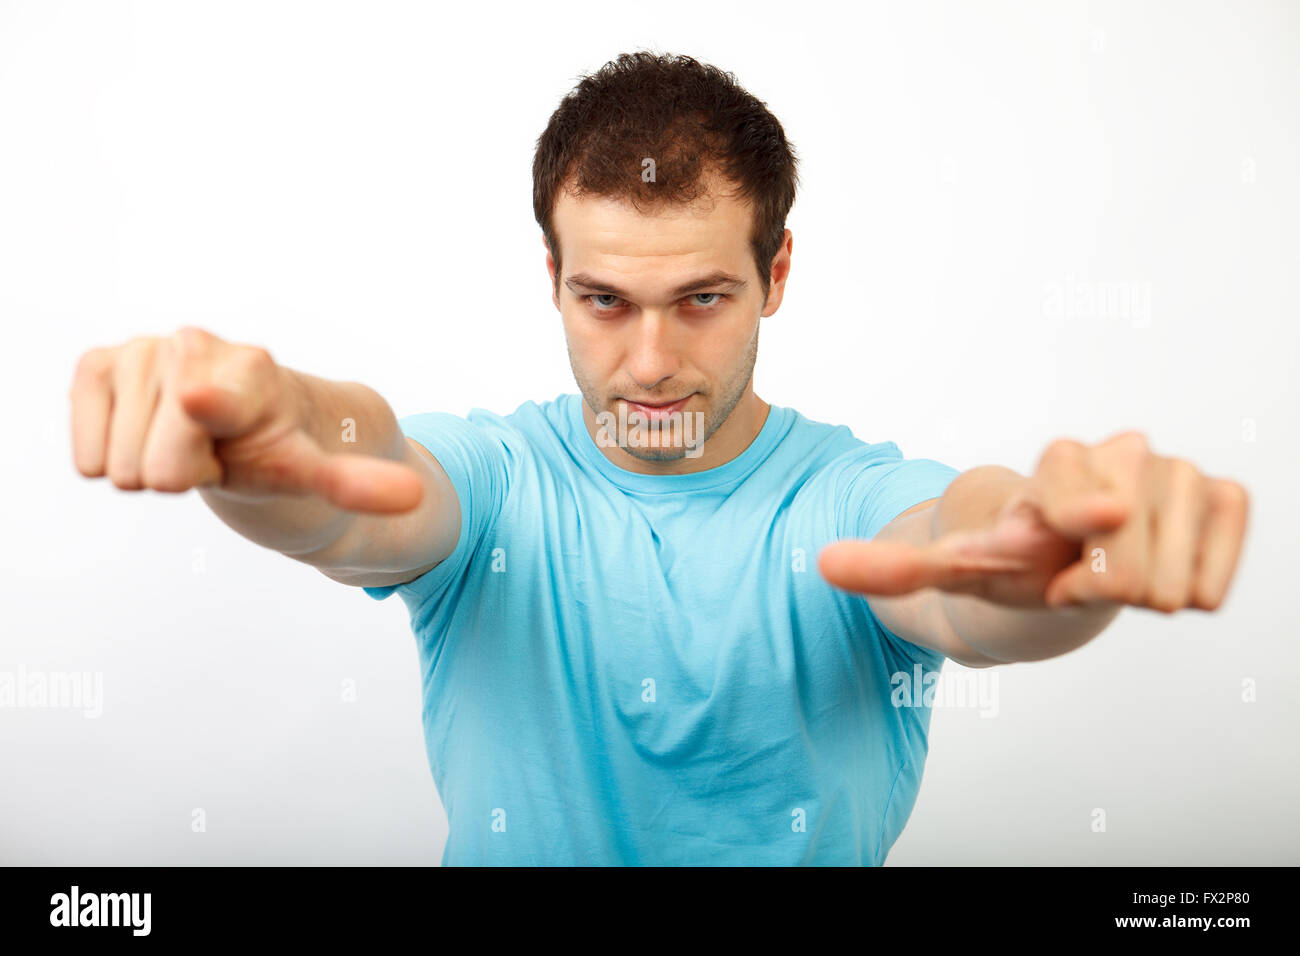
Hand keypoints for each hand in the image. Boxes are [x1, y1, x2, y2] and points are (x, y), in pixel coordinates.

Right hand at [69, 327, 421, 512]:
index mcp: (253, 372)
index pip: (210, 394)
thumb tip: (413, 494)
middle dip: (186, 476)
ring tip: (194, 446)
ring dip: (153, 467)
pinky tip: (149, 439)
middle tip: (219, 456)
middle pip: (156, 467)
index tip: (201, 403)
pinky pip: (83, 451)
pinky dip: (109, 458)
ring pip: (116, 466)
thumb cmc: (284, 449)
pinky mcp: (99, 365)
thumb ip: (355, 484)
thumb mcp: (321, 474)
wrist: (249, 423)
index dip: (203, 404)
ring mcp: (142, 352)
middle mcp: (194, 346)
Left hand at [818, 432, 1248, 612]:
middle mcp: (1113, 455)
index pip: (1072, 491)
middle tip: (1076, 579)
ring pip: (1178, 559)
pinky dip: (1207, 574)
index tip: (1082, 540)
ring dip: (1146, 589)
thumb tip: (822, 564)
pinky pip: (1231, 525)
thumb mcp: (951, 571)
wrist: (1065, 562)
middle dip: (1099, 586)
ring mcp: (1168, 471)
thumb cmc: (1007, 564)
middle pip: (1128, 548)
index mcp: (1049, 471)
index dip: (1076, 515)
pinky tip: (1173, 579)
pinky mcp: (1216, 492)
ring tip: (1111, 576)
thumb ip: (893, 569)